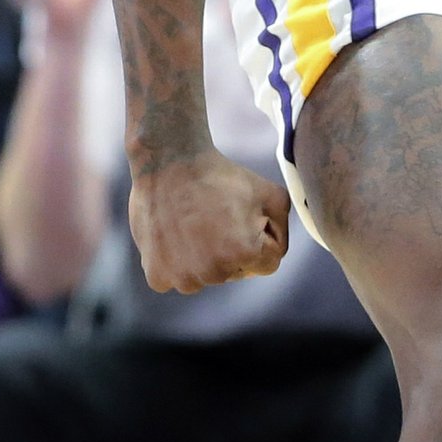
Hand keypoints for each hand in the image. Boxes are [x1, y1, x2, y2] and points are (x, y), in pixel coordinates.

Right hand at [128, 149, 289, 292]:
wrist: (170, 162)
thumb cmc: (221, 176)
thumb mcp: (271, 194)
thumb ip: (283, 228)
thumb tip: (275, 250)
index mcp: (245, 254)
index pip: (267, 263)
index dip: (260, 237)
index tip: (243, 217)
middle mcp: (214, 274)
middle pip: (236, 272)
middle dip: (233, 250)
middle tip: (215, 218)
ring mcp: (183, 279)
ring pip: (205, 277)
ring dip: (203, 259)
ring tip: (194, 225)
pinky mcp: (157, 277)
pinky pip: (176, 278)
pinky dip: (176, 263)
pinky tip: (174, 235)